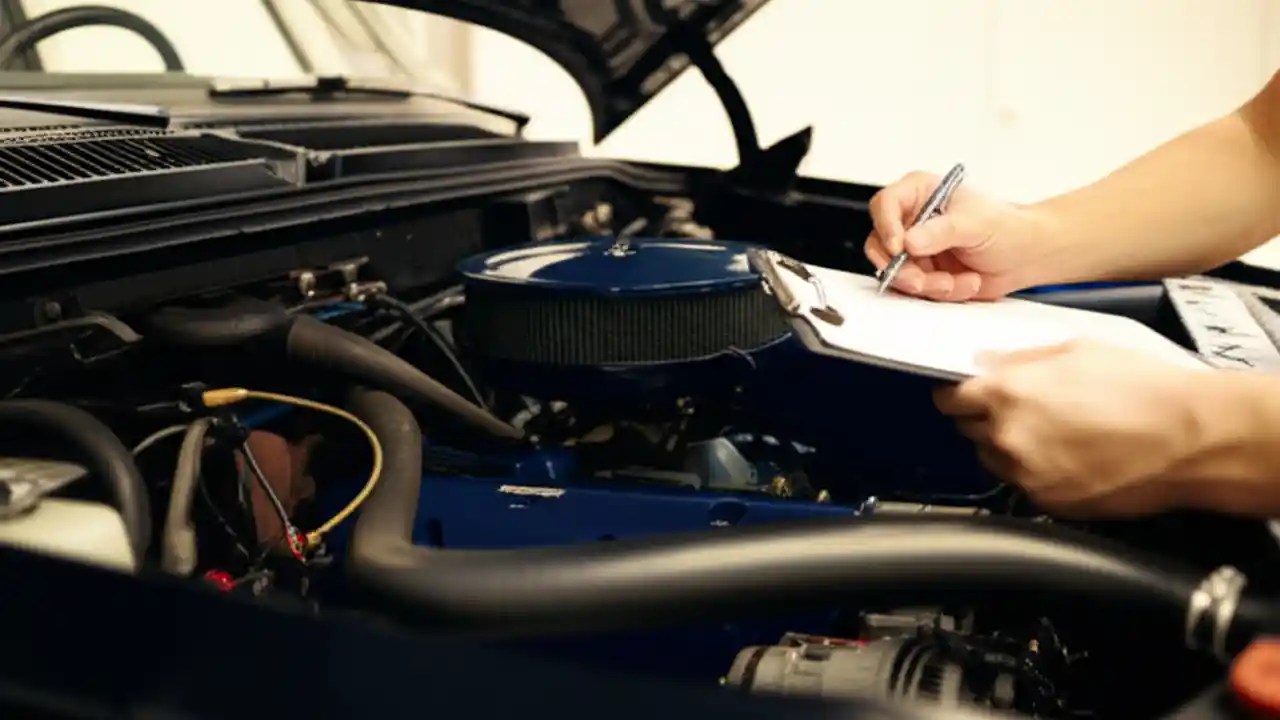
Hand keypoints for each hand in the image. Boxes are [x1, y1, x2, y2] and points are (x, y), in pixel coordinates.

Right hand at [864, 171, 1050, 301]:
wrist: (1025, 256)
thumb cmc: (1006, 227)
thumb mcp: (975, 223)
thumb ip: (941, 231)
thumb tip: (910, 241)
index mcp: (920, 193)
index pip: (885, 204)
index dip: (886, 226)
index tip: (898, 248)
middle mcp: (911, 220)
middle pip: (881, 244)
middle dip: (901, 268)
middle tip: (921, 279)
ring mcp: (914, 249)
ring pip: (895, 271)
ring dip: (924, 283)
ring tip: (954, 282)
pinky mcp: (921, 272)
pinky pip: (914, 289)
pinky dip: (938, 292)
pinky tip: (964, 283)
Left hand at [933, 340, 1205, 516]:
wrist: (1191, 439)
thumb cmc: (1143, 389)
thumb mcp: (1075, 350)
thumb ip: (1019, 360)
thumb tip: (986, 363)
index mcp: (1007, 393)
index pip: (948, 398)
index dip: (957, 393)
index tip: (966, 392)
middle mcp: (1007, 437)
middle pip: (968, 429)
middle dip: (986, 417)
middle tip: (1024, 408)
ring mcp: (1025, 474)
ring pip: (993, 458)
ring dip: (1008, 446)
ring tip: (1054, 432)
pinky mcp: (1047, 502)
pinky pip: (1023, 483)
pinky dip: (1035, 471)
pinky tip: (1070, 456)